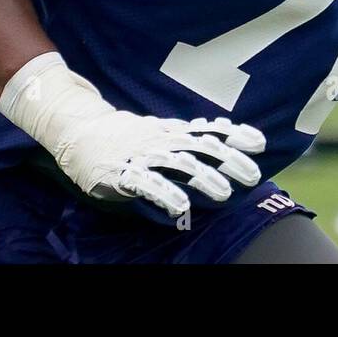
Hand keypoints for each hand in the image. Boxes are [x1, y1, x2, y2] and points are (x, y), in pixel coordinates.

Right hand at [57, 112, 264, 216]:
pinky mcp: (123, 173)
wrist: (77, 131)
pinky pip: (147, 183)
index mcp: (171, 131)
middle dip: (229, 161)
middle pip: (202, 147)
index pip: (209, 131)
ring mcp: (143, 155)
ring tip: (225, 193)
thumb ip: (184, 134)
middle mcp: (161, 140)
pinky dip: (165, 193)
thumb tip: (217, 130)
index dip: (235, 135)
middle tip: (253, 175)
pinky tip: (181, 206)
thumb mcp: (157, 131)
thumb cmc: (123, 135)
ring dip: (203, 178)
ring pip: (179, 164)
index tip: (260, 142)